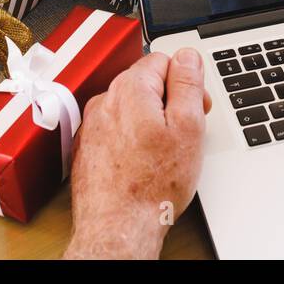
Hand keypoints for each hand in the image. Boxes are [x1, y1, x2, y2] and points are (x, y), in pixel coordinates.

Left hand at [65, 50, 211, 259]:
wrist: (118, 227)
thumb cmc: (153, 185)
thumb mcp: (188, 127)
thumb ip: (188, 84)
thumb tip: (188, 56)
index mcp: (131, 89)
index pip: (164, 59)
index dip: (186, 82)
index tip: (195, 106)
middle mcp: (106, 101)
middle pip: (146, 82)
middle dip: (169, 100)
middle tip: (184, 133)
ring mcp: (93, 124)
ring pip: (131, 106)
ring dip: (149, 120)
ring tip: (163, 151)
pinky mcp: (88, 145)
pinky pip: (116, 128)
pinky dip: (131, 138)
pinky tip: (143, 162)